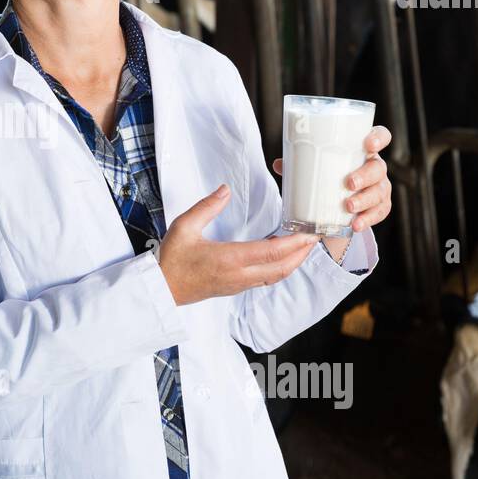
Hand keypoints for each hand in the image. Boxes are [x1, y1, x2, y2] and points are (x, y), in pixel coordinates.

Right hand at [157, 183, 321, 305]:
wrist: (161, 289)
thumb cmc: (171, 259)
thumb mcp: (184, 226)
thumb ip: (206, 207)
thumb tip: (225, 189)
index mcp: (229, 259)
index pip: (271, 252)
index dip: (294, 244)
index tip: (310, 234)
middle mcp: (238, 275)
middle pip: (281, 268)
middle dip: (302, 254)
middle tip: (316, 238)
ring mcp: (238, 284)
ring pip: (275, 276)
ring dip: (293, 262)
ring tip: (304, 247)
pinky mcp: (235, 288)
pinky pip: (265, 279)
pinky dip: (279, 268)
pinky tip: (281, 257)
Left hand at [272, 124, 393, 234]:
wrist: (336, 202)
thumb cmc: (327, 174)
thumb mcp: (315, 166)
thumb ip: (299, 164)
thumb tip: (279, 164)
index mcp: (361, 149)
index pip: (381, 136)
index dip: (378, 138)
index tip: (368, 145)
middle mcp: (374, 166)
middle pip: (378, 168)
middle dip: (366, 176)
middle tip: (349, 184)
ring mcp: (380, 186)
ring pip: (380, 192)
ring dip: (365, 200)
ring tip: (349, 207)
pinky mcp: (380, 206)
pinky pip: (379, 212)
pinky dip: (368, 219)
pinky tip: (356, 225)